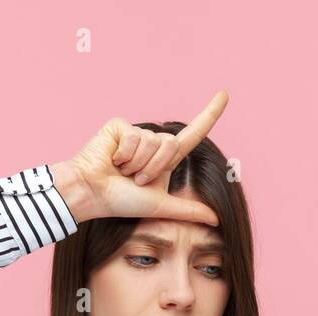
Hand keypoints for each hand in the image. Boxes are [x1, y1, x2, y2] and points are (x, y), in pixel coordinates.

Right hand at [52, 90, 228, 226]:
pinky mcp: (119, 126)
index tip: (225, 94)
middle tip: (135, 180)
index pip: (193, 134)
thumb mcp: (161, 206)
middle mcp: (152, 143)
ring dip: (138, 164)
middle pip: (172, 145)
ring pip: (153, 142)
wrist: (92, 195)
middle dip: (155, 167)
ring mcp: (136, 133)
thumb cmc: (121, 202)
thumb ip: (188, 210)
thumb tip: (216, 219)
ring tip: (121, 172)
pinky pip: (134, 136)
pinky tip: (112, 160)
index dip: (210, 115)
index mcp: (164, 158)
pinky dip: (125, 155)